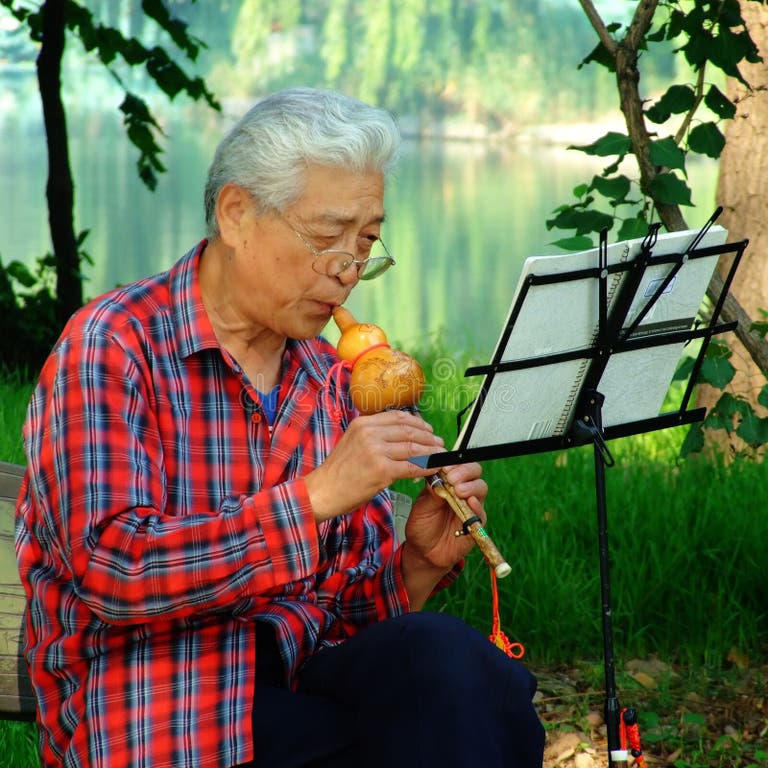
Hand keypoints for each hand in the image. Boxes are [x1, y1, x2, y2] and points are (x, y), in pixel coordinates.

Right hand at [305, 410, 443, 521]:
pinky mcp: (381, 470)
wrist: (323, 491)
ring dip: (431, 452)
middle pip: (408, 431)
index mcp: (363, 423)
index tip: (428, 429)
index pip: (398, 417)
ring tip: (440, 456)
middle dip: (428, 437)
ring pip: (413, 448)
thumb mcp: (353, 442)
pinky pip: (411, 466)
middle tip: (440, 444)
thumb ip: (374, 436)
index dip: (418, 423)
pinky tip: (433, 469)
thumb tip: (402, 436)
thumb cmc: (339, 471)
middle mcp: (369, 433)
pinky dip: (426, 467)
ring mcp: (375, 451)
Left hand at [403, 462, 487, 572]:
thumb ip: (432, 492)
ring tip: (459, 491)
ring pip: (480, 487)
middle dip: (464, 471)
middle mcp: (461, 490)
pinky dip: (477, 505)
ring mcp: (471, 505)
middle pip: (473, 471)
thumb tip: (439, 475)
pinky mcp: (477, 522)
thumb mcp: (422, 507)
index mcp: (446, 482)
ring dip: (471, 486)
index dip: (453, 463)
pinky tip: (469, 502)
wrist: (424, 552)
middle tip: (452, 478)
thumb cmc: (422, 526)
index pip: (456, 465)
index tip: (444, 466)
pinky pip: (481, 511)